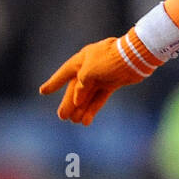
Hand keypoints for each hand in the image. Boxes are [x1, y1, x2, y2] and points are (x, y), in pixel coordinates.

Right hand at [39, 29, 160, 124]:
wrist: (136, 56)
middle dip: (69, 102)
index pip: (64, 73)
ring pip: (88, 95)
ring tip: (74, 121)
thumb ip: (81, 86)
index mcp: (82, 59)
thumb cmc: (110, 60)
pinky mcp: (113, 83)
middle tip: (62, 117)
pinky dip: (94, 108)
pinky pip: (100, 97)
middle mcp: (90, 67)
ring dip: (81, 108)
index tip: (43, 92)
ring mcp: (102, 75)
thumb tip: (78, 99)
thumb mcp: (89, 72)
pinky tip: (87, 120)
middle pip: (76, 87)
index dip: (54, 83)